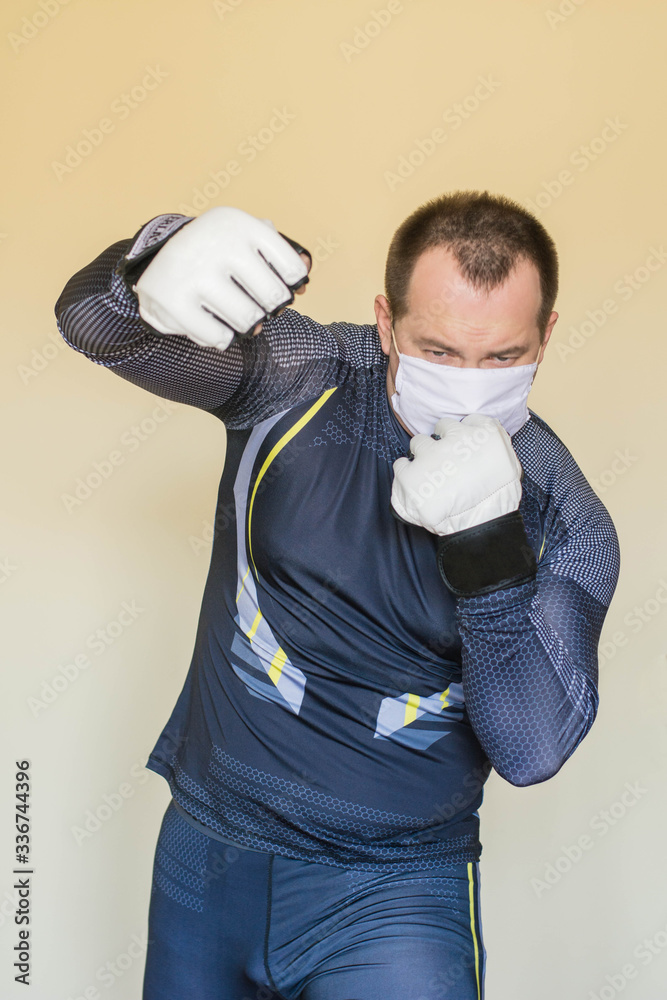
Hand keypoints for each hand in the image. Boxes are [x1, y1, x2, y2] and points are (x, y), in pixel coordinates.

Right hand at [133, 206, 310, 350]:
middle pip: (272, 297)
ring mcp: (192, 271)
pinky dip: (222, 337)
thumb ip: (278, 252)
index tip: (284, 287)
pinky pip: (218, 337)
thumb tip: (306, 272)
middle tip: (258, 306)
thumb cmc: (215, 257)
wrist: (156, 265)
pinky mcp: (172, 300)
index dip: (293, 285)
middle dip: (269, 308)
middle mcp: (216, 242)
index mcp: (238, 223)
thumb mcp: (243, 241)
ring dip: (246, 325)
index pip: (291, 266)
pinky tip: (216, 325)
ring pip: (247, 319)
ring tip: (235, 314)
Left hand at [391, 414, 522, 534]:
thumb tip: (482, 434)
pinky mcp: (411, 474)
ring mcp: (429, 455)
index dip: (464, 434)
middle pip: (442, 428)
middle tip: (445, 460)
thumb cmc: (500, 499)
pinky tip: (413, 481)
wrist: (483, 526)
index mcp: (481, 433)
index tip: (462, 445)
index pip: (469, 421)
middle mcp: (453, 438)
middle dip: (443, 442)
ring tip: (427, 471)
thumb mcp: (512, 464)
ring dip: (422, 454)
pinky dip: (405, 471)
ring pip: (419, 442)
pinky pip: (400, 465)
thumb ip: (498, 443)